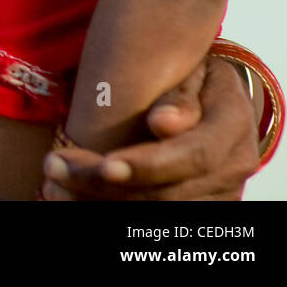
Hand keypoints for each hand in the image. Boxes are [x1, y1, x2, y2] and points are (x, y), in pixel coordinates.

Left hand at [40, 57, 259, 199]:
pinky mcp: (200, 207)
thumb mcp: (191, 69)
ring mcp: (218, 194)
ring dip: (99, 201)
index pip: (193, 155)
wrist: (216, 99)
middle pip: (167, 194)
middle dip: (105, 185)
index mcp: (233, 126)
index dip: (148, 165)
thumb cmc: (194, 77)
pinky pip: (154, 217)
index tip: (104, 164)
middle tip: (54, 167)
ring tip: (55, 183)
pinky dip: (109, 206)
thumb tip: (164, 123)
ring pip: (157, 213)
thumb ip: (180, 95)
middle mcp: (231, 169)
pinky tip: (74, 195)